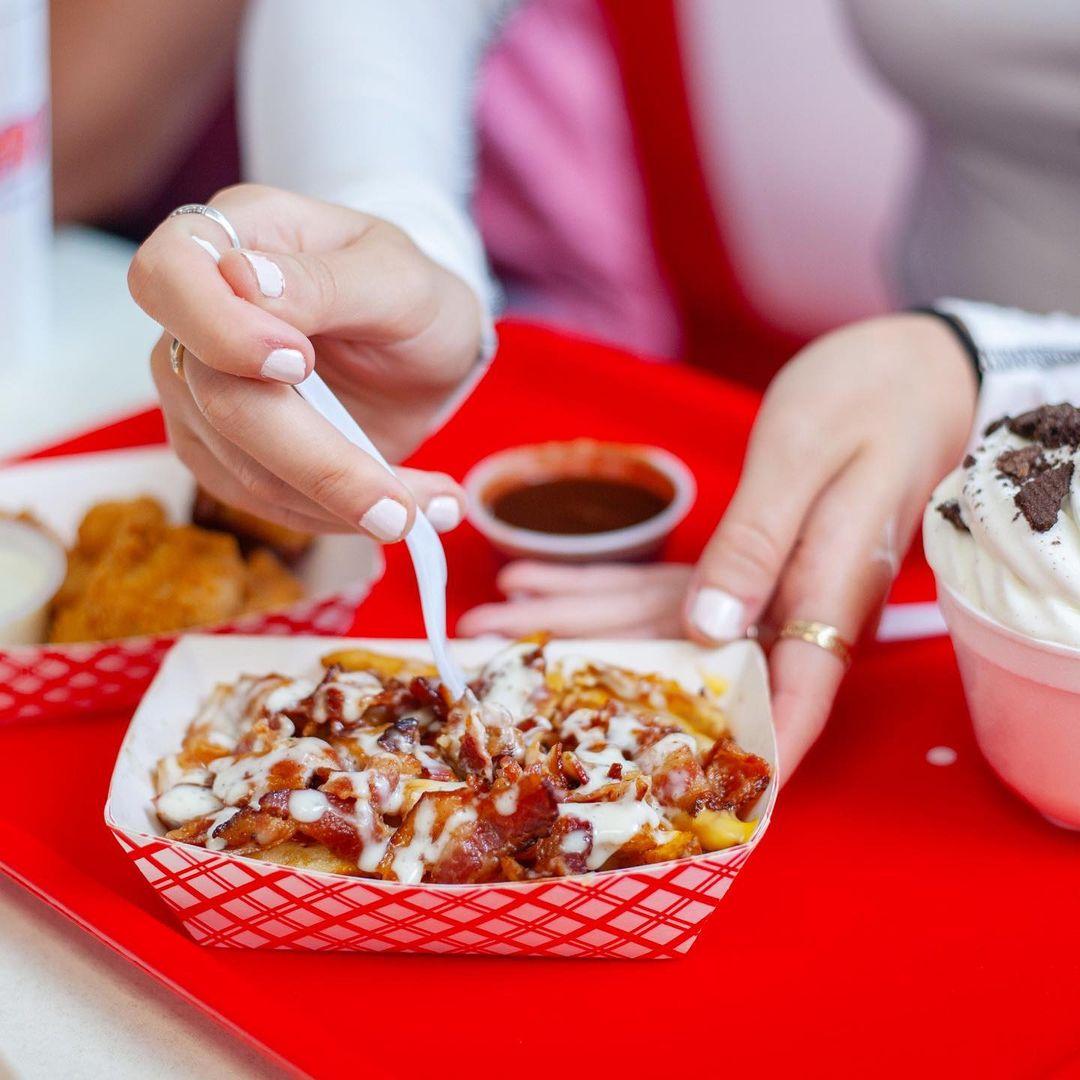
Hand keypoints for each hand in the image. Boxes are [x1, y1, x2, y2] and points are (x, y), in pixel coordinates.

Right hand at [129, 184, 485, 539]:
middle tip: (401, 508)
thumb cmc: (411, 296)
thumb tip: (241, 281)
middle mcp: (197, 317)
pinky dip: (337, 516)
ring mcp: (200, 391)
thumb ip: (327, 280)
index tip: (299, 363)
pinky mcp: (221, 452)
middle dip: (316, 461)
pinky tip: (404, 511)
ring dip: (344, 503)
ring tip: (434, 509)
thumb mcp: (398, 277)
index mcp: (233, 238)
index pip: (169, 275)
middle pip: (216, 398)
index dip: (220, 329)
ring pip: (244, 467)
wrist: (424, 352)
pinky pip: (264, 501)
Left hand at [459, 315, 977, 782]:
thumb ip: (759, 546)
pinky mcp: (742, 555)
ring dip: (572, 626)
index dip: (734, 758)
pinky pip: (660, 581)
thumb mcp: (807, 464)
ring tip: (494, 629)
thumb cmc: (873, 402)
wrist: (910, 371)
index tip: (676, 804)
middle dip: (589, 678)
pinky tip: (538, 582)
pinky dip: (597, 582)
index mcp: (820, 596)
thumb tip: (707, 630)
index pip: (779, 700)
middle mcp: (790, 605)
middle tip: (494, 675)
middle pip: (680, 660)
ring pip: (655, 622)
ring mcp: (761, 584)